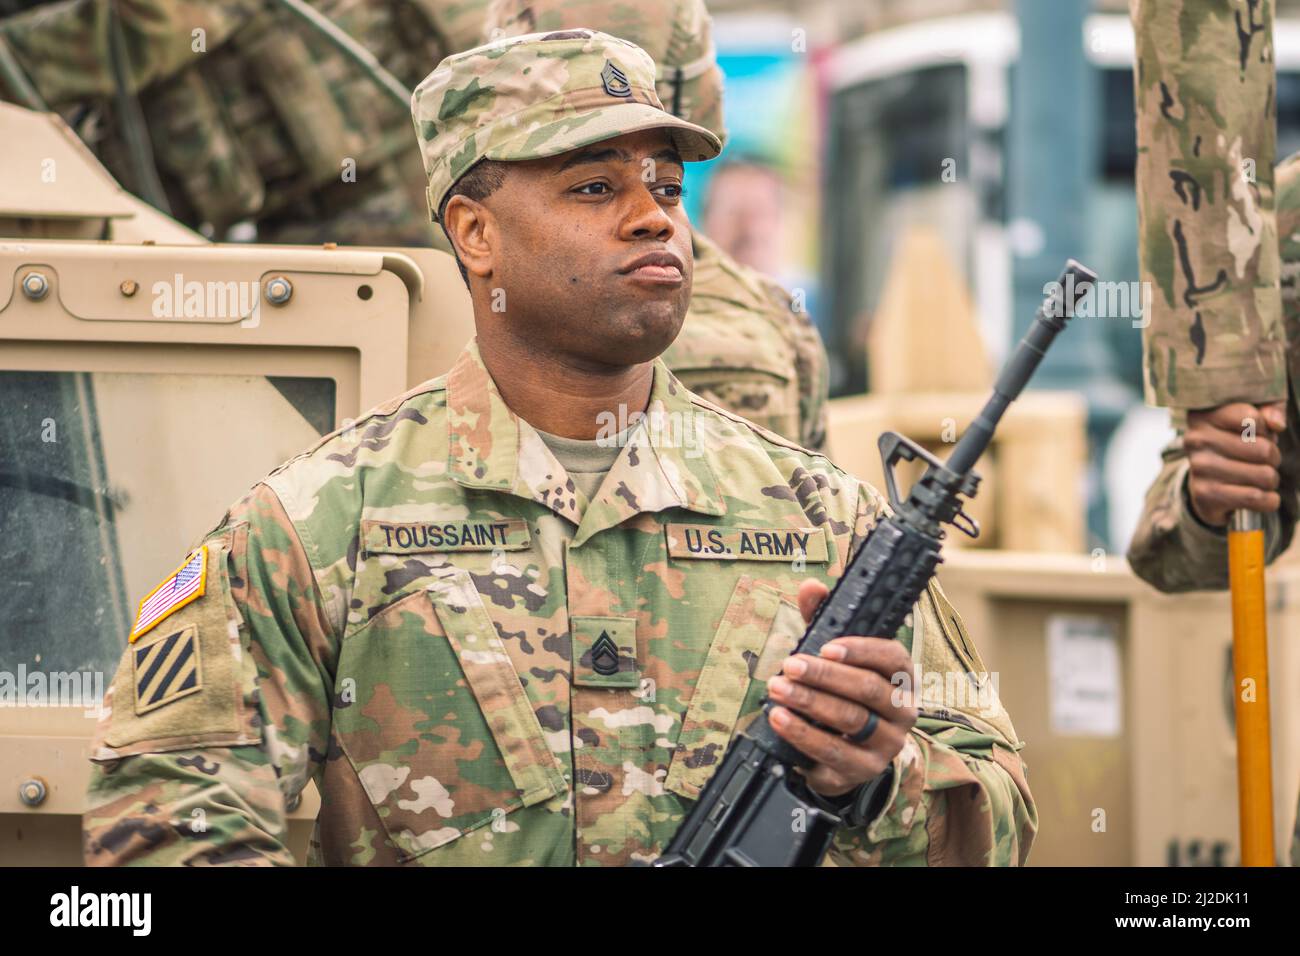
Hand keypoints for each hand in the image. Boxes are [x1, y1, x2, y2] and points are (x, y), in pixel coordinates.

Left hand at [765, 579, 917, 796]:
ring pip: (851, 719)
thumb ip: (823, 619)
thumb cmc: (843, 693)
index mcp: (901, 676)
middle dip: (825, 675)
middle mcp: (903, 710)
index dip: (861, 650)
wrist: (848, 752)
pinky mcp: (863, 770)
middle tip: (790, 664)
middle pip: (868, 689)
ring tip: (778, 688)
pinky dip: (802, 733)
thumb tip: (811, 587)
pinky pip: (833, 751)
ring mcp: (887, 743)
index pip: (892, 658)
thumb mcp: (835, 656)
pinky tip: (779, 718)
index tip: (827, 646)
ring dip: (810, 702)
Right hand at [1185, 401, 1285, 526]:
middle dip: (1273, 458)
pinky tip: (1259, 496)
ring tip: (1258, 477)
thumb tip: (1276, 424)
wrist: (1207, 486)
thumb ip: (1270, 410)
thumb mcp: (1254, 419)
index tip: (1258, 433)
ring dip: (1271, 480)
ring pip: (1264, 476)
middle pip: (1264, 450)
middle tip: (1262, 460)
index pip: (1253, 419)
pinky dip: (1268, 500)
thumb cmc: (1236, 445)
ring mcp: (1199, 467)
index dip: (1267, 429)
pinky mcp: (1205, 494)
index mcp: (1204, 415)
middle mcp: (1196, 439)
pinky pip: (1256, 498)